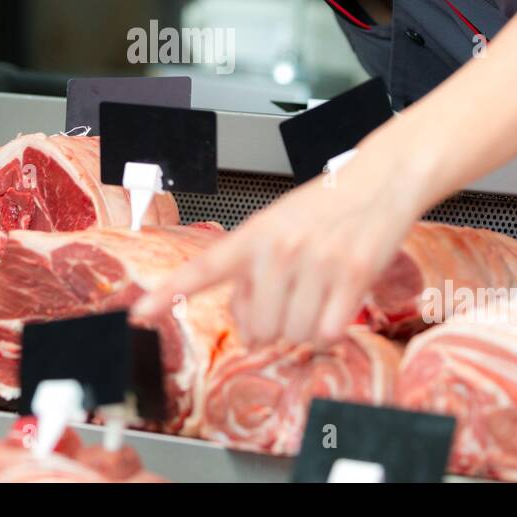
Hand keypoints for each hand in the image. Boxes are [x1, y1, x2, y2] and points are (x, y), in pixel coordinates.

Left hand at [131, 140, 424, 347]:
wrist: (378, 180)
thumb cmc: (323, 208)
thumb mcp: (275, 228)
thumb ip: (251, 273)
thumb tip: (249, 329)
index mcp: (252, 235)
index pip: (202, 268)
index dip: (167, 294)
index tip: (138, 314)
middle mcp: (279, 248)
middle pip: (259, 329)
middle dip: (274, 325)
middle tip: (290, 297)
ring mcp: (316, 262)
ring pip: (295, 335)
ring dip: (307, 326)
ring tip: (317, 291)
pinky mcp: (353, 275)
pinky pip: (328, 333)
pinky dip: (333, 328)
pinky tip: (337, 301)